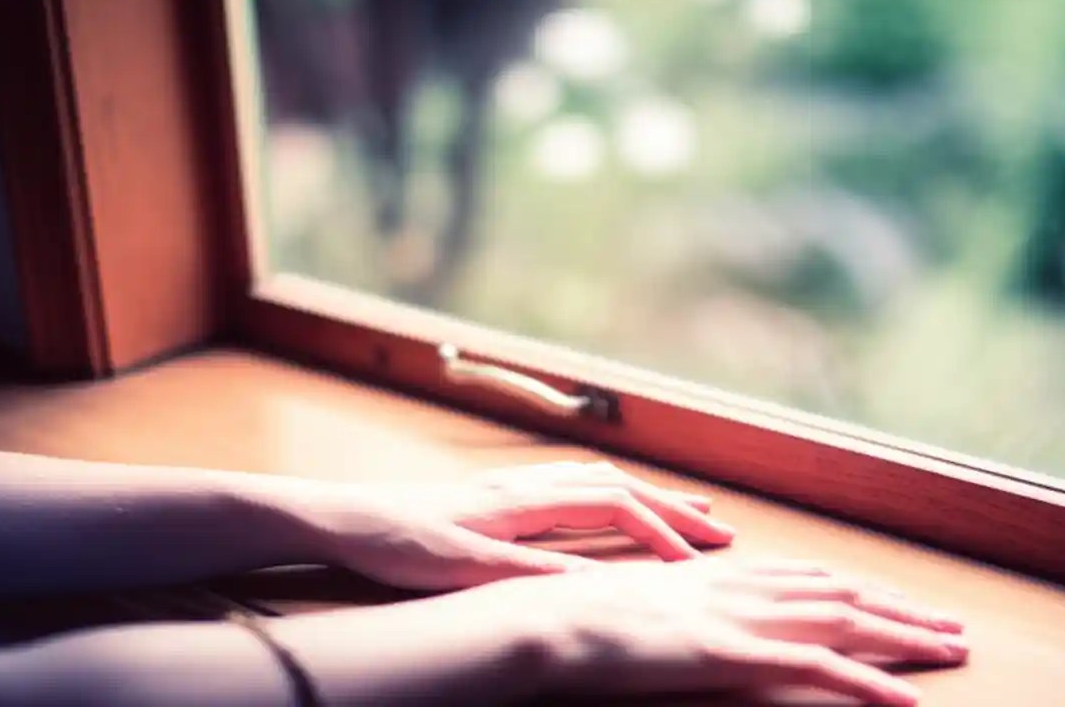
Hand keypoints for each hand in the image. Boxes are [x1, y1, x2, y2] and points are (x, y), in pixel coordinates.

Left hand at [284, 461, 736, 589]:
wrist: (343, 517)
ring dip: (647, 493)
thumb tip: (597, 585)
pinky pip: (572, 483)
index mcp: (524, 500)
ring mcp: (512, 485)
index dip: (660, 534)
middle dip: (673, 507)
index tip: (695, 563)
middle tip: (722, 527)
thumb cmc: (396, 542)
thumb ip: (530, 574)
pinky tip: (611, 501)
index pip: (614, 509)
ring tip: (686, 508)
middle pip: (618, 485)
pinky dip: (611, 491)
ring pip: (597, 479)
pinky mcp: (497, 494)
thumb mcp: (464, 567)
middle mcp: (525, 484)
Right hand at [464, 558, 965, 704]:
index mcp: (725, 575)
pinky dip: (871, 685)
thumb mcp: (651, 606)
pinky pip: (822, 668)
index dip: (865, 590)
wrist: (559, 622)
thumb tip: (710, 620)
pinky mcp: (739, 652)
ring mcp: (745, 617)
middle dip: (902, 609)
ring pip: (847, 622)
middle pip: (843, 594)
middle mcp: (746, 587)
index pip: (814, 578)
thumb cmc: (590, 620)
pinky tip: (908, 699)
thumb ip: (691, 609)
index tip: (902, 601)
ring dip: (907, 637)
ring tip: (953, 651)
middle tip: (952, 626)